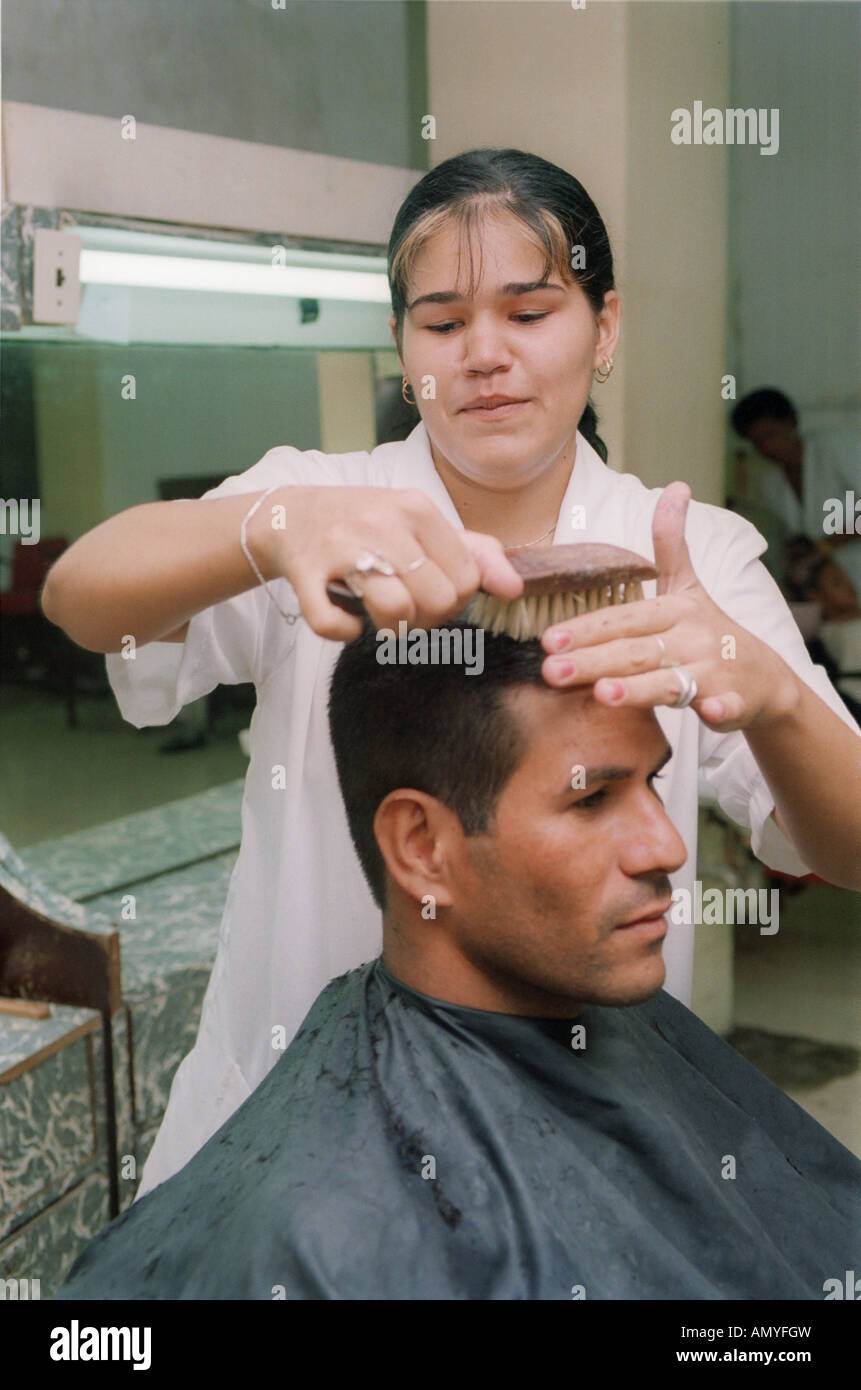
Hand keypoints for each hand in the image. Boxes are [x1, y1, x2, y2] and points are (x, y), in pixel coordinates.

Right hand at [251, 485, 523, 639]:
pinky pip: (333, 623)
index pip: (464, 579)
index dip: (454, 601)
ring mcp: (341, 547)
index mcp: (417, 509)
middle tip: (407, 611)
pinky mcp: (305, 572)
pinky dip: (344, 632)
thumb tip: (515, 588)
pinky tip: (347, 622)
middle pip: (435, 598)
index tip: (431, 596)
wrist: (291, 514)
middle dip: (426, 619)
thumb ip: (473, 553)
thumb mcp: (421, 525)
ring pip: (394, 608)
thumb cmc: (367, 526)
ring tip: (380, 617)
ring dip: (391, 628)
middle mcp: (383, 523)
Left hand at [539, 481, 796, 731]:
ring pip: (670, 681)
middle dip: (592, 661)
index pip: (623, 619)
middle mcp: (692, 637)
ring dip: (638, 688)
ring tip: (602, 695)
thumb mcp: (689, 586)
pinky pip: (726, 705)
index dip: (587, 627)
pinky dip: (719, 708)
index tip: (549, 639)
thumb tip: (676, 486)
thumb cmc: (709, 631)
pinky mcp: (735, 700)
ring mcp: (714, 670)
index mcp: (674, 610)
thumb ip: (671, 543)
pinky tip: (708, 712)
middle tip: (551, 672)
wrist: (763, 677)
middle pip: (636, 651)